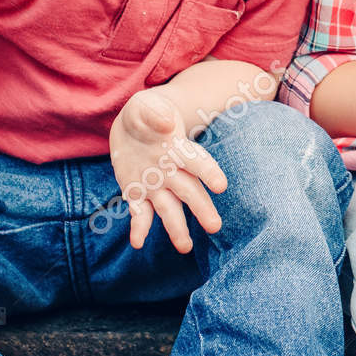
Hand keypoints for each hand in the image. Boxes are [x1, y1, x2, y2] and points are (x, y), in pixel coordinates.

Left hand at [108, 88, 228, 253]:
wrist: (134, 125)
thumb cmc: (147, 112)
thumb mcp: (146, 107)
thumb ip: (155, 114)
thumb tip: (166, 123)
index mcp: (178, 149)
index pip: (197, 162)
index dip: (209, 173)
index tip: (221, 186)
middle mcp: (171, 171)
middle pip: (189, 191)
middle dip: (201, 208)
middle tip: (214, 227)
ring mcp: (155, 185)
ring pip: (168, 208)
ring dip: (176, 228)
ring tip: (184, 248)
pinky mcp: (137, 193)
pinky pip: (140, 212)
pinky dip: (139, 227)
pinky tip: (137, 242)